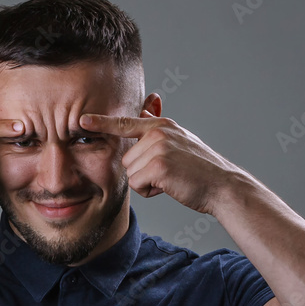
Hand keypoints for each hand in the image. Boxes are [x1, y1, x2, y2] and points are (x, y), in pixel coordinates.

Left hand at [79, 110, 239, 214]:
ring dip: (146, 183)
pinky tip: (169, 187)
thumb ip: (157, 128)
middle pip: (126, 159)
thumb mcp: (179, 140)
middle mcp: (158, 132)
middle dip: (142, 172)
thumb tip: (144, 114)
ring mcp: (158, 148)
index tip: (82, 120)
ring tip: (170, 179)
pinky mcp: (159, 166)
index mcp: (161, 125)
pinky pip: (138, 184)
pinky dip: (151, 192)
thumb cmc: (200, 168)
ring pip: (130, 173)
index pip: (125, 123)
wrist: (223, 186)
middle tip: (168, 173)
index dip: (101, 123)